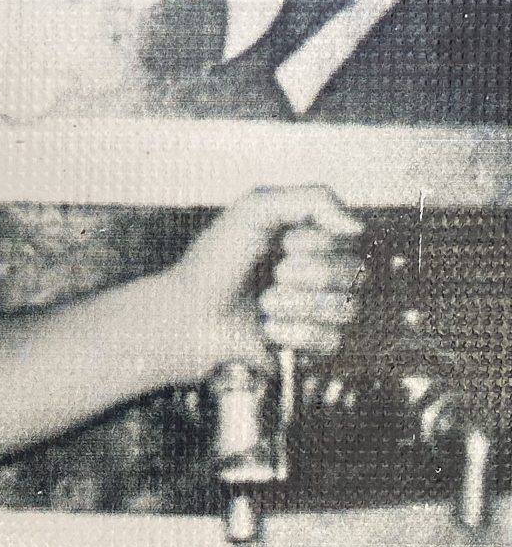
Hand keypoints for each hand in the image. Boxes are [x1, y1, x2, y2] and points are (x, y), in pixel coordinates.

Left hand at [159, 185, 364, 375]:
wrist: (189, 314)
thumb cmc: (216, 260)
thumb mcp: (255, 210)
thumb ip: (311, 199)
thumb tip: (357, 226)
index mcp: (315, 238)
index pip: (354, 238)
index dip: (318, 242)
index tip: (285, 242)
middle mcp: (325, 273)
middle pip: (356, 273)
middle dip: (308, 274)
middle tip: (273, 275)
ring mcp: (322, 312)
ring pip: (347, 309)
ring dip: (297, 304)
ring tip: (264, 303)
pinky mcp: (314, 347)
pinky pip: (333, 341)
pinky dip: (294, 332)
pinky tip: (268, 329)